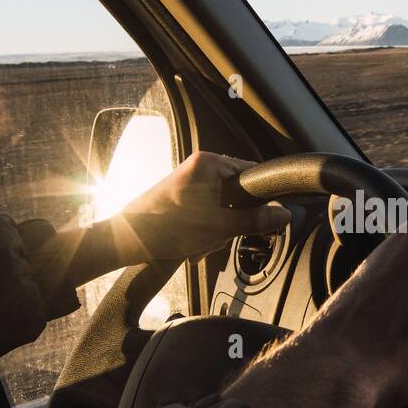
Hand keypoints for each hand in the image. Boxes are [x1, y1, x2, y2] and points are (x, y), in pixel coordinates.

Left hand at [115, 151, 290, 263]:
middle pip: (237, 194)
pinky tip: (192, 244)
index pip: (251, 173)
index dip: (260, 198)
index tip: (261, 216)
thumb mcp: (218, 227)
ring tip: (200, 242)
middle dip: (231, 221)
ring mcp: (188, 183)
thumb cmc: (163, 227)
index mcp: (208, 163)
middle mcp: (198, 168)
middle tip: (219, 236)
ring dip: (216, 230)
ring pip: (221, 208)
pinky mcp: (180, 199)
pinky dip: (204, 231)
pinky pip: (206, 213)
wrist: (125, 241)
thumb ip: (254, 220)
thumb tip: (282, 215)